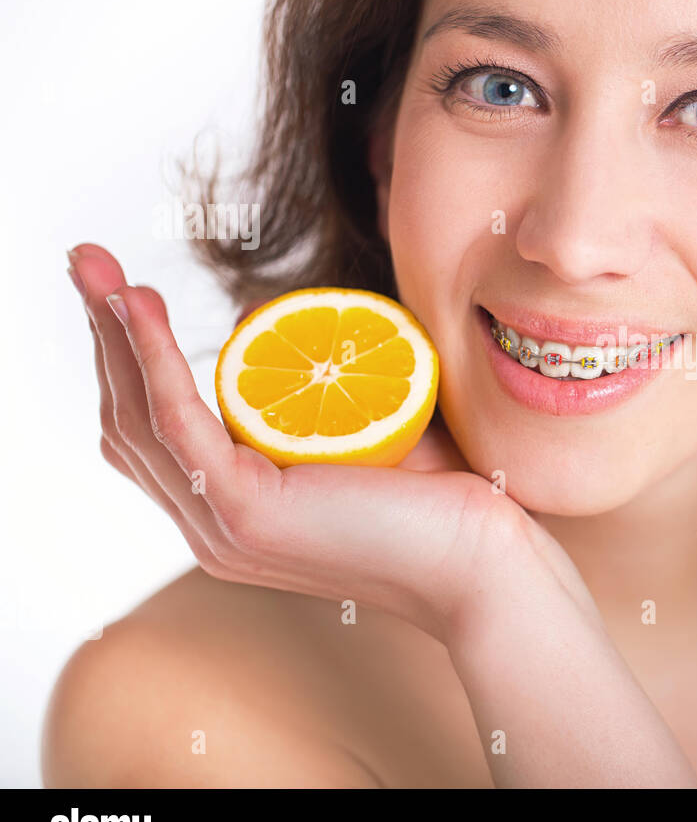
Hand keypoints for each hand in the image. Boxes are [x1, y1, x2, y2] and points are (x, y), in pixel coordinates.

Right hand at [67, 243, 596, 646]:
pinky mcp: (244, 514)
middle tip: (88, 262)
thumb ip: (319, 391)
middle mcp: (215, 529)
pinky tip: (137, 305)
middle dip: (103, 337)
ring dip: (111, 334)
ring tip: (96, 267)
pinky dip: (151, 357)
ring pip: (139, 416)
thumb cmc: (441, 500)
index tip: (124, 294)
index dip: (129, 363)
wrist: (483, 560)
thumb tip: (288, 322)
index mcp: (236, 517)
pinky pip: (177, 421)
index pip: (154, 437)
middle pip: (128, 422)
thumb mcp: (364, 430)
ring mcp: (223, 528)